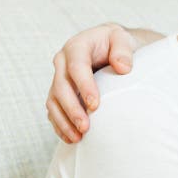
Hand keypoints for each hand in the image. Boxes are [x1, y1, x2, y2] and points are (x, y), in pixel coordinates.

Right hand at [47, 23, 136, 142]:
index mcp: (77, 46)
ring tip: (78, 138)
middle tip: (85, 127)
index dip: (84, 86)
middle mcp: (63, 62)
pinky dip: (60, 125)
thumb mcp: (123, 39)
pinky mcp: (59, 92)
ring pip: (53, 101)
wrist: (109, 45)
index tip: (95, 105)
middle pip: (61, 87)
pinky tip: (71, 138)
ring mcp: (59, 77)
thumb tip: (123, 68)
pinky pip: (54, 110)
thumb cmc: (117, 42)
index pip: (77, 67)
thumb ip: (123, 50)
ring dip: (63, 121)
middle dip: (72, 109)